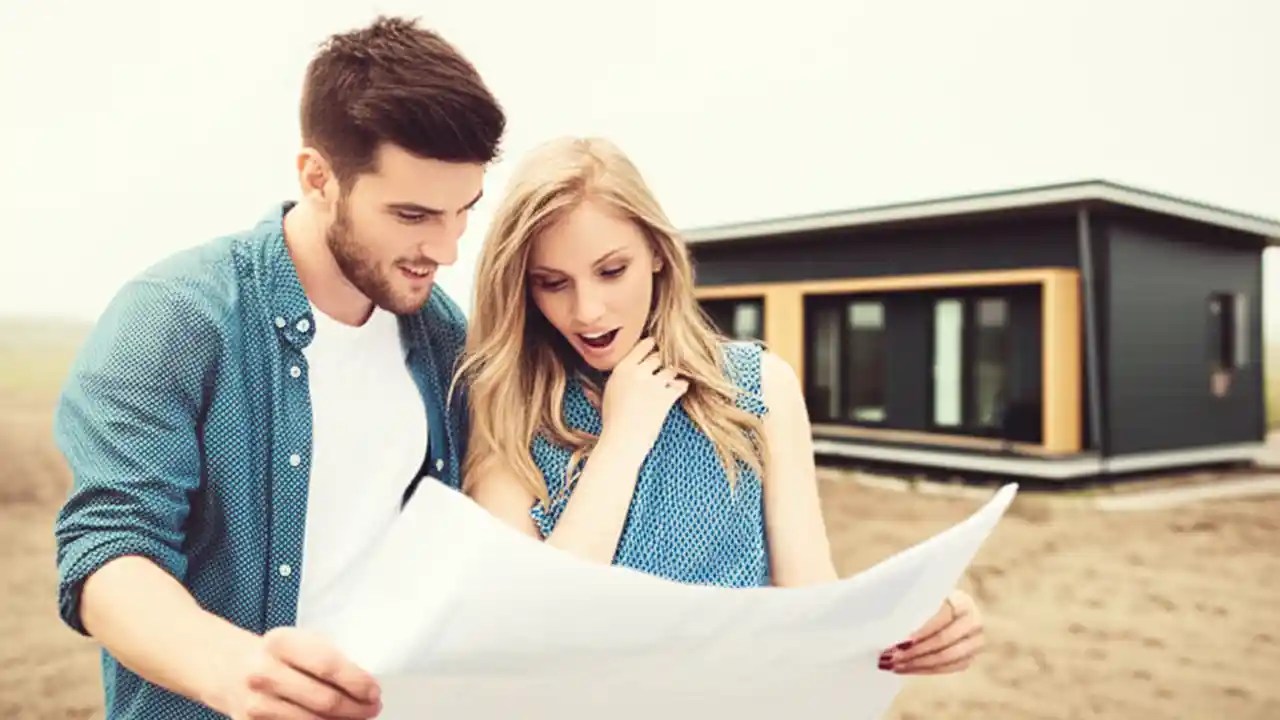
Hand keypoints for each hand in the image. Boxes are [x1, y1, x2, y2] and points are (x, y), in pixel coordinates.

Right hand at [213, 627, 381, 719]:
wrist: (225, 667)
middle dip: (356, 708)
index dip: (357, 682)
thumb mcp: (297, 642)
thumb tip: (364, 685)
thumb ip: (327, 658)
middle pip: (324, 701)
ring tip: (357, 717)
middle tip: (372, 708)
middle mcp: (264, 674)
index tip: (374, 691)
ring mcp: (256, 704)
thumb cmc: (273, 654)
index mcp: (281, 643)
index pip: (328, 666)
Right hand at [599, 337, 688, 451]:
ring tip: (670, 381)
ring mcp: (653, 384)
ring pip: (671, 369)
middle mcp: (638, 372)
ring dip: (672, 375)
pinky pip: (681, 384)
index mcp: (622, 368)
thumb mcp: (604, 398)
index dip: (651, 347)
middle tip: (663, 370)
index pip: (644, 345)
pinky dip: (681, 387)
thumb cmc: (612, 422)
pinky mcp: (666, 397)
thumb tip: (585, 386)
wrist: (623, 441)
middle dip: (662, 363)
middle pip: (659, 356)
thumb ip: (602, 385)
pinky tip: (677, 391)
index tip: (654, 351)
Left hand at [879, 589, 983, 674]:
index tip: (902, 640)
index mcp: (963, 602)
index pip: (943, 616)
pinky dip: (924, 669)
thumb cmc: (928, 600)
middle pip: (943, 640)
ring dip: (917, 663)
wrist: (948, 611)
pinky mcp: (969, 658)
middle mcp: (974, 621)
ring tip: (895, 665)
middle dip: (915, 651)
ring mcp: (975, 642)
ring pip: (945, 657)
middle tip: (892, 657)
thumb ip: (913, 607)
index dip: (922, 629)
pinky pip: (947, 668)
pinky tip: (906, 668)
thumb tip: (891, 626)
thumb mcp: (924, 597)